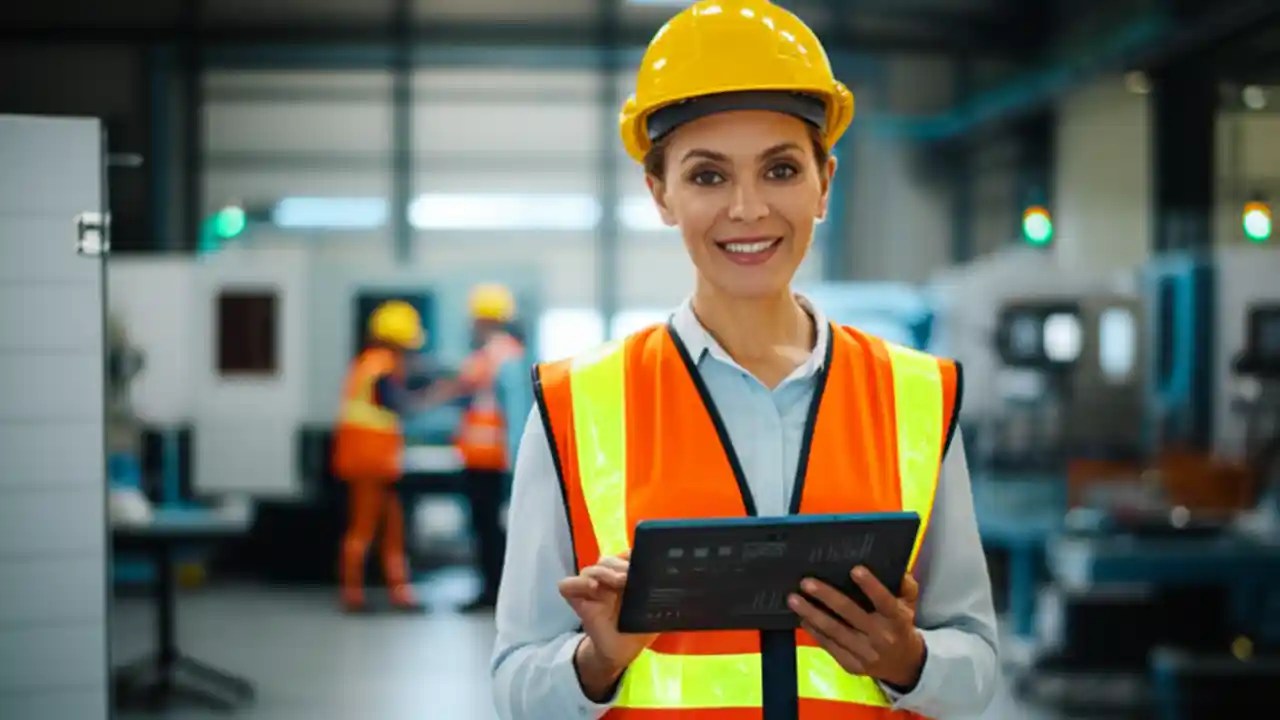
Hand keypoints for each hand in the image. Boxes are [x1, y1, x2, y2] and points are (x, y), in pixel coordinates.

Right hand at [558, 551, 657, 699]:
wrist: (621, 653)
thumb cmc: (637, 629)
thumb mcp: (654, 613)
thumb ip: (661, 598)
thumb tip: (676, 587)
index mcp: (626, 577)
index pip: (624, 556)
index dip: (630, 555)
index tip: (639, 560)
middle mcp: (607, 579)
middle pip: (606, 560)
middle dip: (618, 565)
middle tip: (629, 576)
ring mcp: (591, 589)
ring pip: (590, 569)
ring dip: (603, 573)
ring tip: (617, 582)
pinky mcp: (578, 601)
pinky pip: (567, 585)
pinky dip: (577, 583)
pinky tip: (593, 588)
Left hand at [788, 567, 924, 689]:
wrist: (905, 666)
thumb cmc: (901, 627)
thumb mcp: (909, 606)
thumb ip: (906, 586)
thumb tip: (896, 569)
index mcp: (896, 619)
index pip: (884, 601)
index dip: (870, 586)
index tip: (855, 569)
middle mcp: (880, 637)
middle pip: (850, 613)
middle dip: (826, 596)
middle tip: (806, 582)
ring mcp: (865, 654)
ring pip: (834, 631)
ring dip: (811, 614)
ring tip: (794, 600)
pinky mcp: (852, 665)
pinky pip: (829, 646)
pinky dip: (814, 632)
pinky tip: (803, 619)